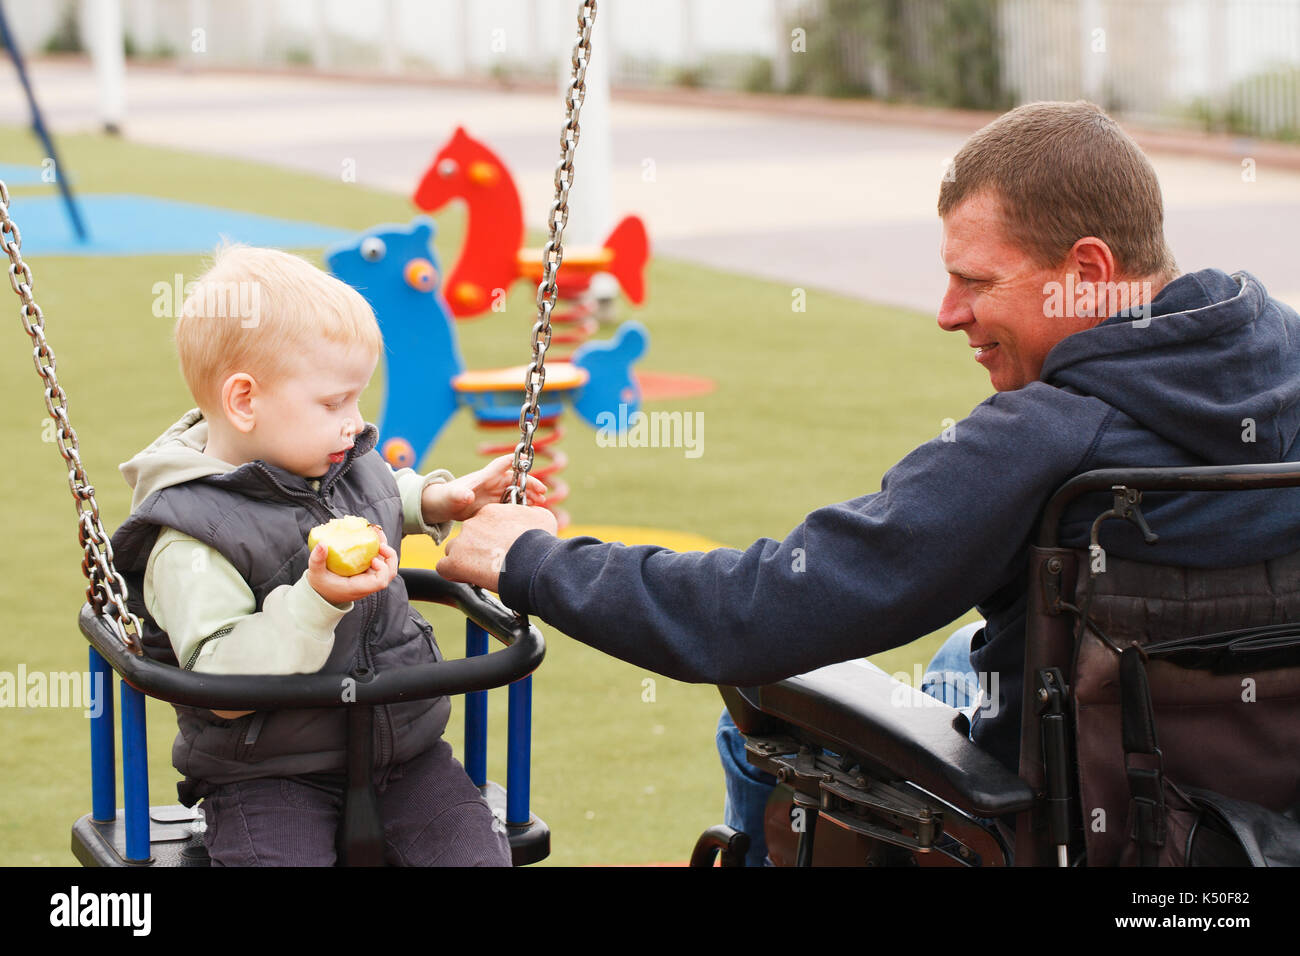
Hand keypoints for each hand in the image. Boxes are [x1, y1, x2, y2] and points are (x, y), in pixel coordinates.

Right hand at [306, 526, 398, 605]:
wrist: (322, 593)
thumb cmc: (320, 586)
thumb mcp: (316, 573)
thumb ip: (317, 560)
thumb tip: (322, 544)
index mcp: (358, 587)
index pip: (380, 582)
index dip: (383, 570)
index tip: (373, 559)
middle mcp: (367, 583)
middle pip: (389, 573)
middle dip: (390, 556)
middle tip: (380, 543)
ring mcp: (368, 577)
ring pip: (386, 565)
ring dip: (385, 549)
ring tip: (377, 534)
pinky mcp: (367, 571)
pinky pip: (378, 560)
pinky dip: (378, 548)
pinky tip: (371, 536)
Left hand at [422, 455, 546, 524]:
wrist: (438, 507)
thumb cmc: (443, 499)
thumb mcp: (451, 498)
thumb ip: (459, 496)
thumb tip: (468, 495)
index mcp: (483, 477)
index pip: (501, 465)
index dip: (515, 460)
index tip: (527, 459)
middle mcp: (490, 484)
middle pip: (514, 479)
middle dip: (530, 484)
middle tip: (543, 493)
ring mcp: (491, 495)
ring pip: (515, 492)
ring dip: (528, 496)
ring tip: (541, 504)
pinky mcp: (491, 506)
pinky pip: (510, 505)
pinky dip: (521, 507)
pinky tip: (529, 515)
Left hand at [437, 503, 557, 591]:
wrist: (534, 562)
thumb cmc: (541, 542)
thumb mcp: (542, 517)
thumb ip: (532, 513)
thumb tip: (532, 514)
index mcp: (491, 512)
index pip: (483, 522)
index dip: (490, 537)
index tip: (499, 548)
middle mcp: (473, 522)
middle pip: (469, 536)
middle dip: (478, 548)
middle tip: (494, 562)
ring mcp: (462, 541)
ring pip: (456, 550)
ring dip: (466, 560)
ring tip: (483, 571)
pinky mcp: (455, 562)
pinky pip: (445, 567)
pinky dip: (454, 574)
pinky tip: (468, 578)